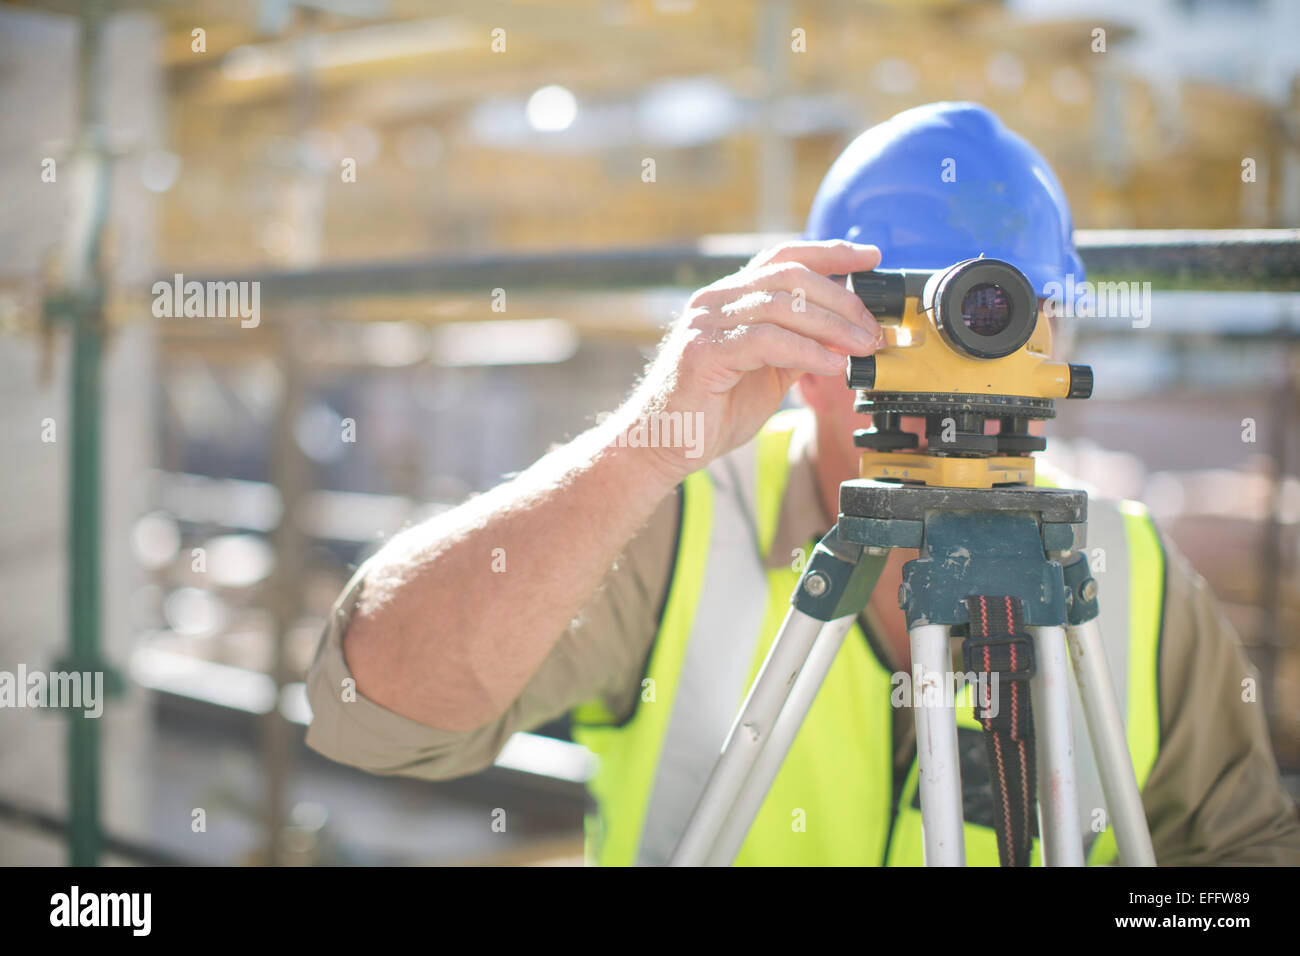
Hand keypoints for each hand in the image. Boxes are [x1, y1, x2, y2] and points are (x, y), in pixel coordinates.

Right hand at [610, 239, 884, 482]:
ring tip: (862, 347)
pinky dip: (806, 351)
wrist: (660, 448)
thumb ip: (797, 348)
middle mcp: (714, 301)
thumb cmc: (708, 414)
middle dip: (841, 298)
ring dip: (831, 325)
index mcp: (729, 299)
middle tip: (873, 328)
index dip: (830, 252)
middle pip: (789, 275)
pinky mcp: (703, 352)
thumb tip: (844, 337)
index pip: (783, 257)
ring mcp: (705, 323)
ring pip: (780, 303)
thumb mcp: (766, 374)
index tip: (871, 256)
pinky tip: (831, 366)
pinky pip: (766, 341)